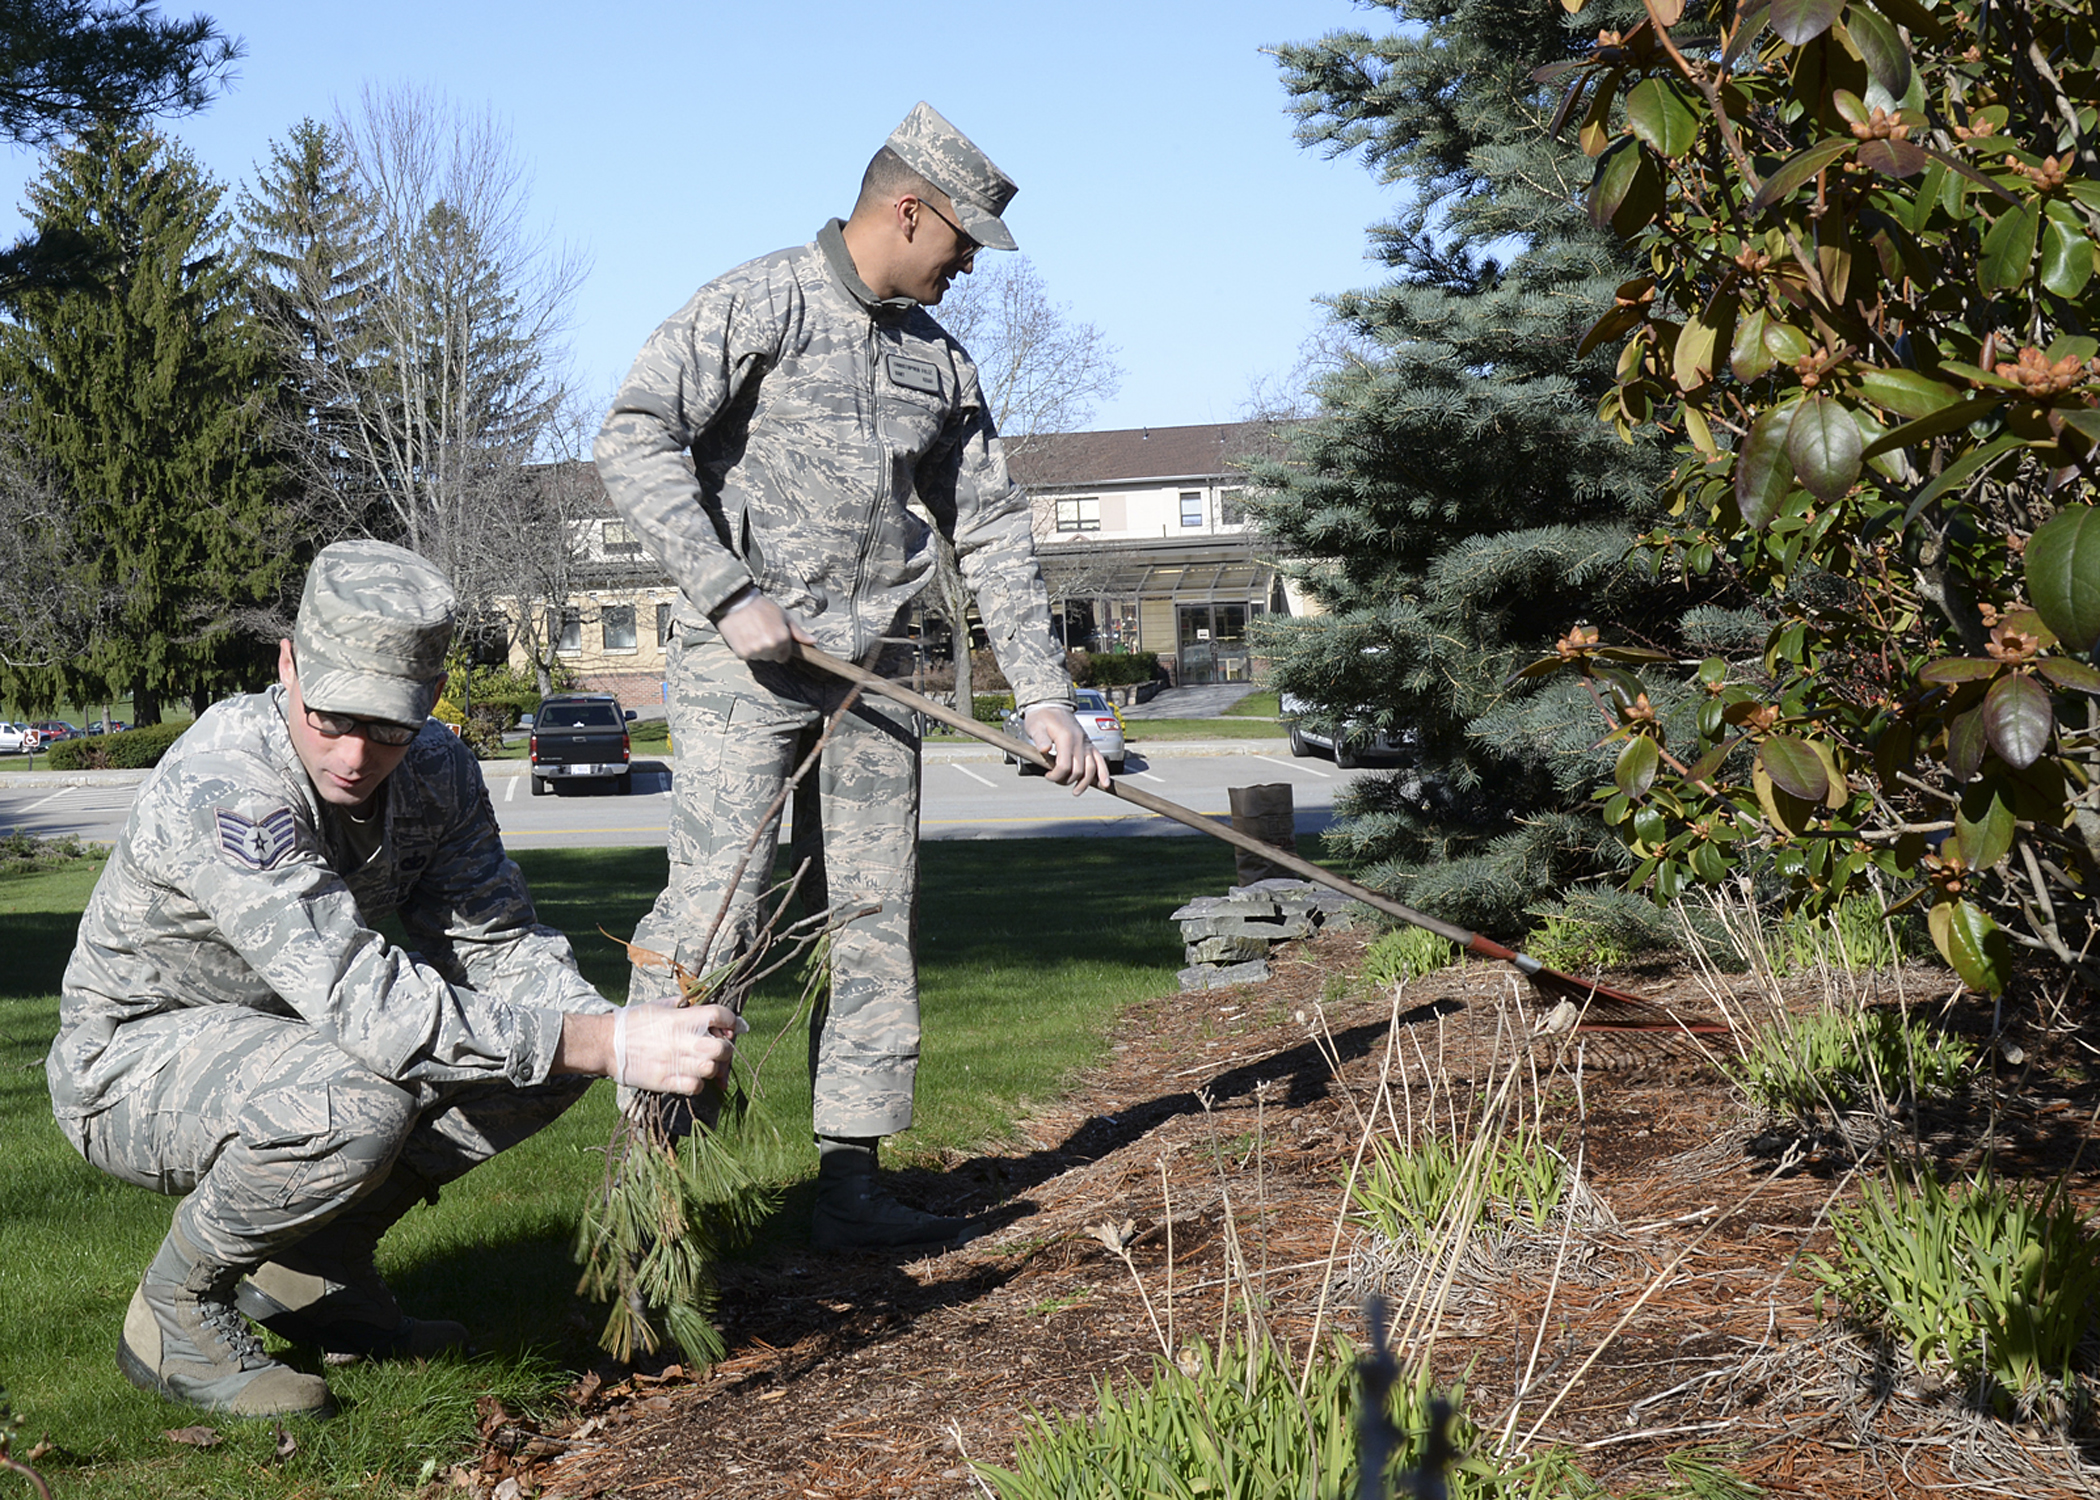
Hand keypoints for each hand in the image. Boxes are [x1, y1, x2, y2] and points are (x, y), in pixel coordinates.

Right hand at [610, 1002, 745, 1093]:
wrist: (606, 1043)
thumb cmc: (633, 1022)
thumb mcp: (660, 1005)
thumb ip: (684, 1006)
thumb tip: (703, 1004)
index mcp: (682, 1018)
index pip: (721, 1015)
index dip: (732, 1020)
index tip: (731, 1027)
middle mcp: (682, 1040)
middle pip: (723, 1047)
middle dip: (727, 1049)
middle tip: (720, 1051)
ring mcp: (675, 1062)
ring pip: (712, 1069)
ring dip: (712, 1068)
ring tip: (704, 1065)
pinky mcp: (665, 1081)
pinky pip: (695, 1086)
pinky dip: (698, 1084)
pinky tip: (691, 1078)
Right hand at [715, 588, 813, 662]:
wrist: (736, 602)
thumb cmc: (761, 607)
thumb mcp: (783, 616)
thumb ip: (798, 632)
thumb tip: (813, 641)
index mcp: (782, 638)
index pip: (784, 656)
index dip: (779, 647)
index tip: (772, 636)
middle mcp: (770, 646)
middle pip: (771, 657)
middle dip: (768, 648)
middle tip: (760, 632)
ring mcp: (756, 650)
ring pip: (759, 657)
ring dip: (757, 649)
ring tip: (752, 632)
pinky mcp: (742, 652)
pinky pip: (747, 656)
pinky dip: (745, 649)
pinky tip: (744, 636)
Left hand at [1023, 704, 1112, 794]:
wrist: (1051, 705)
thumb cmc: (1042, 717)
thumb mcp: (1035, 726)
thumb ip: (1040, 739)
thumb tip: (1044, 749)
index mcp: (1066, 738)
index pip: (1065, 766)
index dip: (1056, 776)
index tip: (1047, 775)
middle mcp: (1079, 741)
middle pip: (1078, 770)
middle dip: (1066, 780)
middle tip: (1055, 779)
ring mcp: (1086, 743)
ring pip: (1091, 768)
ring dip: (1084, 782)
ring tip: (1076, 791)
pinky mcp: (1089, 744)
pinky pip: (1100, 760)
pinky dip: (1103, 773)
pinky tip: (1104, 784)